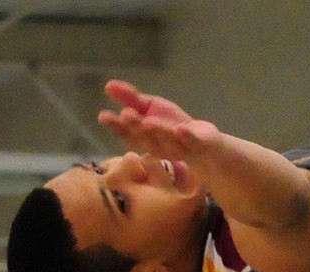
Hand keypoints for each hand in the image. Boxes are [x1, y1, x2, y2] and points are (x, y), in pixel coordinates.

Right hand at [98, 83, 220, 164]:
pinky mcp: (200, 145)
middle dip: (136, 127)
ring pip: (168, 141)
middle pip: (146, 138)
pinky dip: (187, 137)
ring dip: (158, 132)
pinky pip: (193, 142)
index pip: (128, 133)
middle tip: (126, 116)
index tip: (104, 116)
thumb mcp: (149, 108)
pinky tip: (181, 129)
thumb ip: (130, 98)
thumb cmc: (171, 126)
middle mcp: (160, 146)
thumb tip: (108, 85)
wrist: (205, 144)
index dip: (116, 126)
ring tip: (149, 122)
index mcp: (144, 138)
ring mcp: (180, 147)